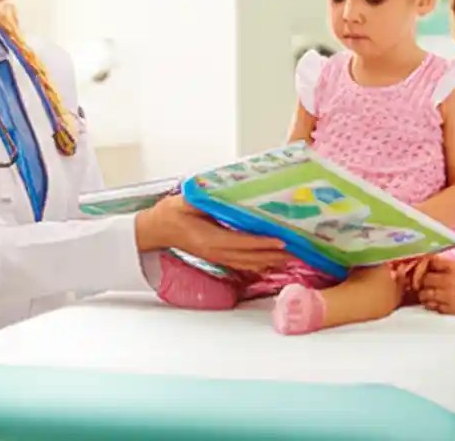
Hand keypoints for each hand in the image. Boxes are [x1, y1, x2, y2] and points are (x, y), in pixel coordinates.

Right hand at [136, 194, 291, 272]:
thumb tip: (223, 190)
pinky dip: (261, 263)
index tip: (281, 240)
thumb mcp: (187, 201)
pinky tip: (273, 261)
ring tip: (291, 257)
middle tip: (297, 250)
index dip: (262, 242)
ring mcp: (218, 257)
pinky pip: (243, 264)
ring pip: (249, 263)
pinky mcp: (218, 257)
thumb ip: (205, 198)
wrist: (157, 229)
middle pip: (251, 257)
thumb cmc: (170, 214)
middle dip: (275, 254)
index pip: (242, 242)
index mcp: (209, 239)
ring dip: (271, 261)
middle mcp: (216, 252)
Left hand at [416, 256, 454, 315]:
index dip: (426, 266)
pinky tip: (438, 304)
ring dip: (426, 295)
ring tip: (431, 295)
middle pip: (423, 279)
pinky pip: (433, 307)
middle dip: (423, 282)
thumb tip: (440, 273)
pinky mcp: (450, 309)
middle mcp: (446, 280)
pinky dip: (433, 305)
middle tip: (427, 284)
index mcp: (452, 266)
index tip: (427, 269)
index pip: (429, 262)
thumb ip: (452, 269)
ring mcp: (446, 295)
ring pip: (424, 295)